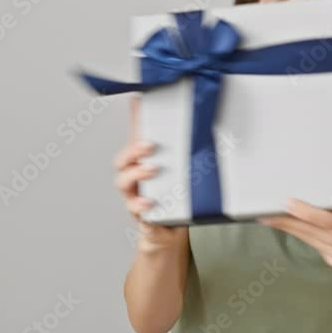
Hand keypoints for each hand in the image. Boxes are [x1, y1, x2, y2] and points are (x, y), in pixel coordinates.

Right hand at [115, 95, 187, 253]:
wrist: (170, 231)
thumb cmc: (177, 197)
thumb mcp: (185, 172)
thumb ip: (192, 153)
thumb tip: (209, 125)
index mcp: (144, 162)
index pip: (136, 136)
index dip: (135, 118)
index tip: (139, 101)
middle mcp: (135, 177)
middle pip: (122, 158)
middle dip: (133, 149)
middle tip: (150, 145)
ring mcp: (134, 195)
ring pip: (122, 181)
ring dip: (136, 173)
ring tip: (153, 170)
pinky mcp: (140, 214)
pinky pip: (135, 208)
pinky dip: (141, 204)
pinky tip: (151, 202)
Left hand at [259, 149, 331, 268]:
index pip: (328, 221)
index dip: (307, 213)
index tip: (288, 203)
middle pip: (310, 231)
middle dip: (286, 220)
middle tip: (264, 211)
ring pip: (308, 238)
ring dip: (288, 226)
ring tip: (267, 215)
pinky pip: (312, 243)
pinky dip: (301, 232)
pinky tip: (287, 223)